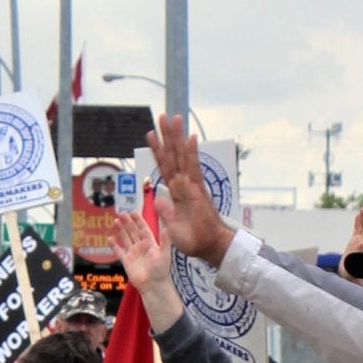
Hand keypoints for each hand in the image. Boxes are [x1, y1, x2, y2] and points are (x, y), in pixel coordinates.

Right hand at [112, 208, 170, 294]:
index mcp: (150, 243)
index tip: (132, 212)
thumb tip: (168, 228)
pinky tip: (110, 238)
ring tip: (115, 221)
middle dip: (127, 222)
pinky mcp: (126, 262)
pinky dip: (114, 245)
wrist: (153, 286)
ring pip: (125, 239)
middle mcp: (141, 247)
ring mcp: (133, 254)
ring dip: (120, 230)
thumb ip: (165, 241)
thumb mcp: (164, 254)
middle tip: (120, 213)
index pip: (143, 228)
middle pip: (133, 231)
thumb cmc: (161, 271)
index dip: (138, 220)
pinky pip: (119, 252)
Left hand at [148, 116, 232, 266]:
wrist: (211, 247)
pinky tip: (191, 137)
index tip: (151, 134)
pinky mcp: (199, 190)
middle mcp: (184, 185)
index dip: (157, 150)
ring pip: (181, 157)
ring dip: (177, 137)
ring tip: (173, 118)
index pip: (164, 167)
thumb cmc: (195, 240)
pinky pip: (194, 169)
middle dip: (168, 136)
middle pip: (173, 155)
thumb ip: (165, 212)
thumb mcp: (172, 228)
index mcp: (176, 193)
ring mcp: (192, 186)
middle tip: (163, 115)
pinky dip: (192, 153)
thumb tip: (158, 199)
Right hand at [341, 206, 362, 271]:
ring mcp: (359, 241)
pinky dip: (358, 222)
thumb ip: (356, 266)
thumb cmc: (350, 275)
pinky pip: (357, 229)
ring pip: (362, 227)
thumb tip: (360, 251)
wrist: (348, 276)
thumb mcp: (352, 272)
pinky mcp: (354, 241)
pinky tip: (358, 214)